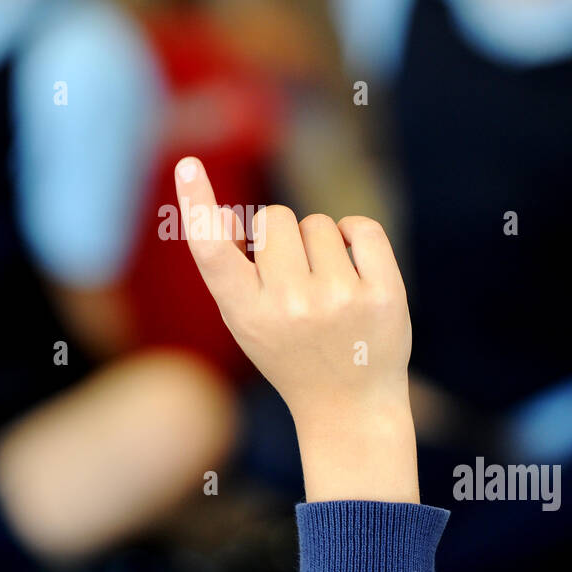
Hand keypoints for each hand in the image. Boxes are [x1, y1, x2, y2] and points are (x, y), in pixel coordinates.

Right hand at [175, 156, 418, 503]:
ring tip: (326, 289)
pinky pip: (360, 228)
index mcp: (246, 313)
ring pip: (318, 224)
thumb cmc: (289, 352)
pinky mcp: (384, 294)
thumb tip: (227, 213)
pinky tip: (354, 270)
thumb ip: (230, 270)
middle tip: (295, 281)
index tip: (187, 165)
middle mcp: (290, 305)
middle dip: (283, 238)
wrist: (350, 406)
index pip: (212, 250)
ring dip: (321, 245)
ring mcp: (340, 300)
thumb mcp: (246, 320)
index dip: (196, 204)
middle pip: (275, 219)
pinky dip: (355, 238)